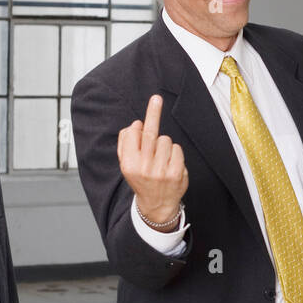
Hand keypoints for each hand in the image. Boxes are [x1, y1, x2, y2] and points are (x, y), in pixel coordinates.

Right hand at [118, 95, 188, 224]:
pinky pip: (177, 149)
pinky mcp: (177, 173)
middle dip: (153, 112)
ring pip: (165, 140)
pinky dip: (175, 152)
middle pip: (150, 133)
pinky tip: (170, 163)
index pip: (132, 134)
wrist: (156, 204)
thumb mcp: (126, 164)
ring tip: (161, 158)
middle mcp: (143, 167)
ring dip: (164, 144)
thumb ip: (126, 143)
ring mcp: (161, 171)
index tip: (140, 121)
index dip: (137, 128)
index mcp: (128, 164)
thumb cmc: (141, 178)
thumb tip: (135, 124)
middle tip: (156, 98)